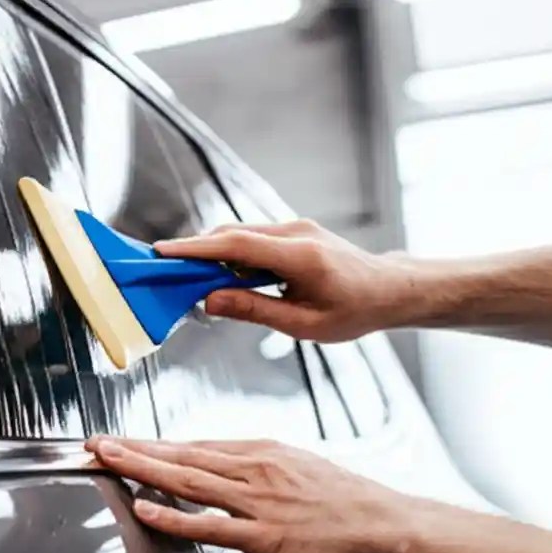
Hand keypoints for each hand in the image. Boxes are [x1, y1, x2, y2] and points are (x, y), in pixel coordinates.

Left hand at [83, 435, 421, 552]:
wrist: (387, 526)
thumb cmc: (349, 502)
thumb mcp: (301, 467)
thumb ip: (262, 467)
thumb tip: (232, 464)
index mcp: (262, 452)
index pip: (195, 445)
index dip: (153, 444)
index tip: (122, 441)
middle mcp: (254, 469)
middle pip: (181, 455)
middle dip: (133, 448)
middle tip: (95, 442)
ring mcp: (257, 502)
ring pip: (187, 480)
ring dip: (141, 468)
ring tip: (105, 460)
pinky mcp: (265, 535)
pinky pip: (210, 524)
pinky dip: (172, 515)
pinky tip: (144, 508)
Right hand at [154, 219, 421, 341]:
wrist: (388, 288)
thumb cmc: (353, 311)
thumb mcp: (304, 325)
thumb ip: (254, 310)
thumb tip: (208, 301)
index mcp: (300, 257)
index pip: (237, 245)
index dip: (196, 248)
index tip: (163, 251)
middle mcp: (296, 233)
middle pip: (233, 235)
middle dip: (196, 251)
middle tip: (164, 270)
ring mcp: (295, 228)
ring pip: (241, 234)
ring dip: (214, 254)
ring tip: (190, 279)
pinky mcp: (294, 231)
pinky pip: (254, 238)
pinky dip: (233, 254)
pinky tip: (223, 276)